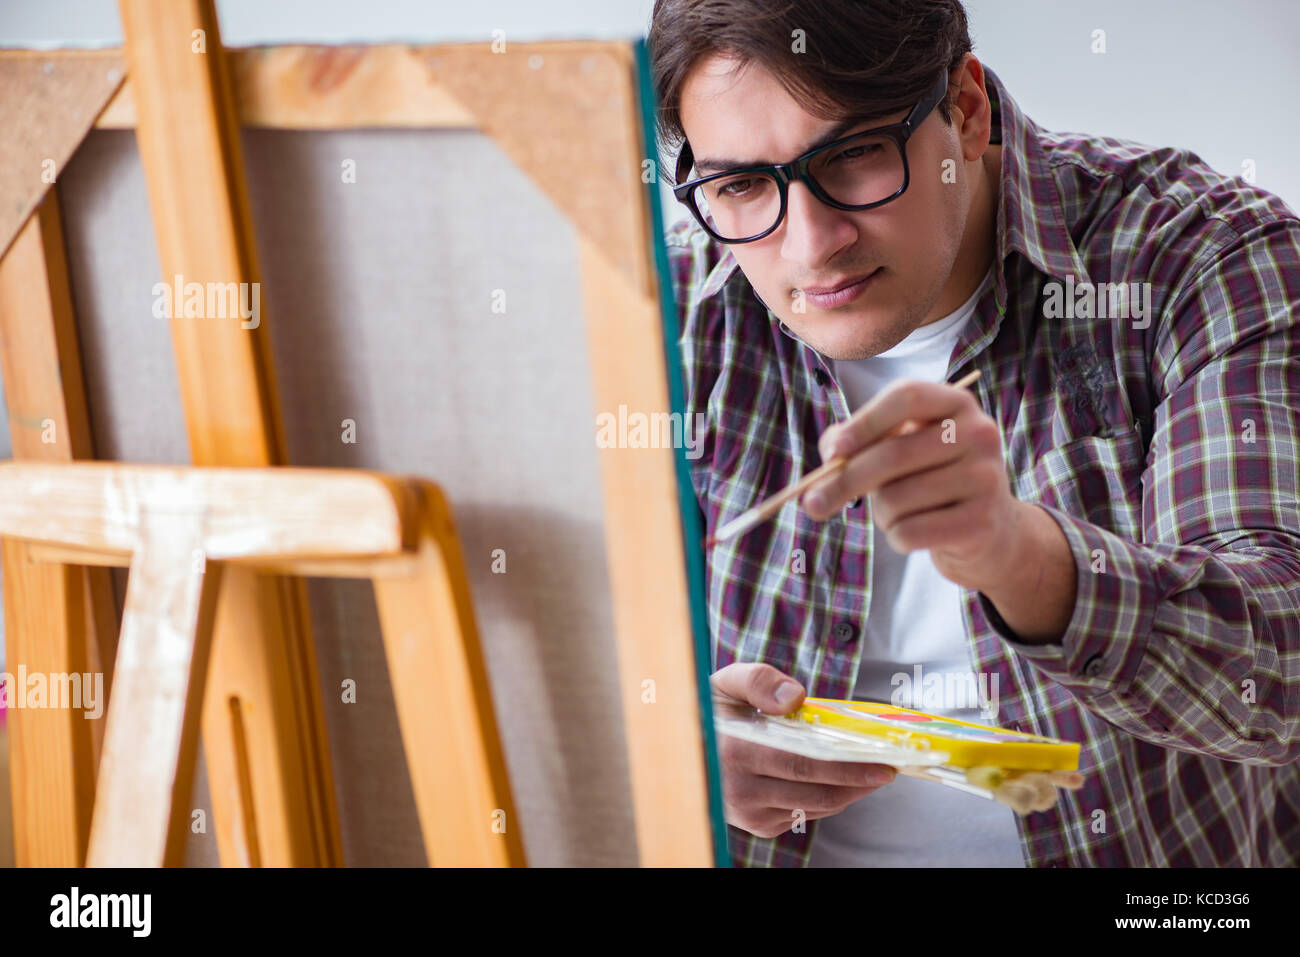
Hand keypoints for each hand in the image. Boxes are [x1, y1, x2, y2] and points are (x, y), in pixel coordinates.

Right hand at [711, 662, 896, 838]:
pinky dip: (827, 798)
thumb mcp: (727, 681)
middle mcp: (739, 791)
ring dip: (849, 792)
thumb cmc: (712, 708)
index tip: (883, 763)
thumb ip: (759, 681)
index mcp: (733, 752)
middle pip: (817, 792)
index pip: (803, 765)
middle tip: (889, 768)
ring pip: (816, 808)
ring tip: (872, 772)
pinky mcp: (757, 826)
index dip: (848, 767)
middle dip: (859, 782)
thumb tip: (795, 698)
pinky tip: (839, 780)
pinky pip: (805, 814)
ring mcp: (748, 814)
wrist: (683, 746)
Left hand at [802, 378, 1027, 593]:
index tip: (832, 452)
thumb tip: (827, 462)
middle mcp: (979, 434)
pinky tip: (915, 532)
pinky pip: (910, 533)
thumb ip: (856, 443)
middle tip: (812, 504)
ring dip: (880, 515)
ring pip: (896, 499)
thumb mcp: (897, 449)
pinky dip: (897, 538)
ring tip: (898, 513)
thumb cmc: (929, 480)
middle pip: (893, 454)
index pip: (907, 397)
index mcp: (956, 403)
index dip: (864, 422)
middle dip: (843, 483)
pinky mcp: (982, 522)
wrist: (989, 530)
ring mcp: (986, 477)